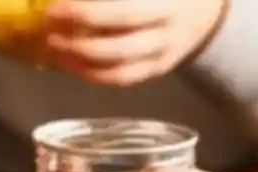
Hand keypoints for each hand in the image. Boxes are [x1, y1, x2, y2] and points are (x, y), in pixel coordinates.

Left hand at [45, 0, 227, 85]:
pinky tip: (69, 62)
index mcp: (168, 0)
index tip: (60, 2)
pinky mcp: (157, 69)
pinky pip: (122, 78)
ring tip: (54, 45)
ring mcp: (164, 52)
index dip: (89, 8)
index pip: (124, 7)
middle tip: (51, 19)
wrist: (206, 9)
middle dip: (81, 25)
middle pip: (122, 31)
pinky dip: (91, 74)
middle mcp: (169, 27)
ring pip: (119, 64)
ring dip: (80, 59)